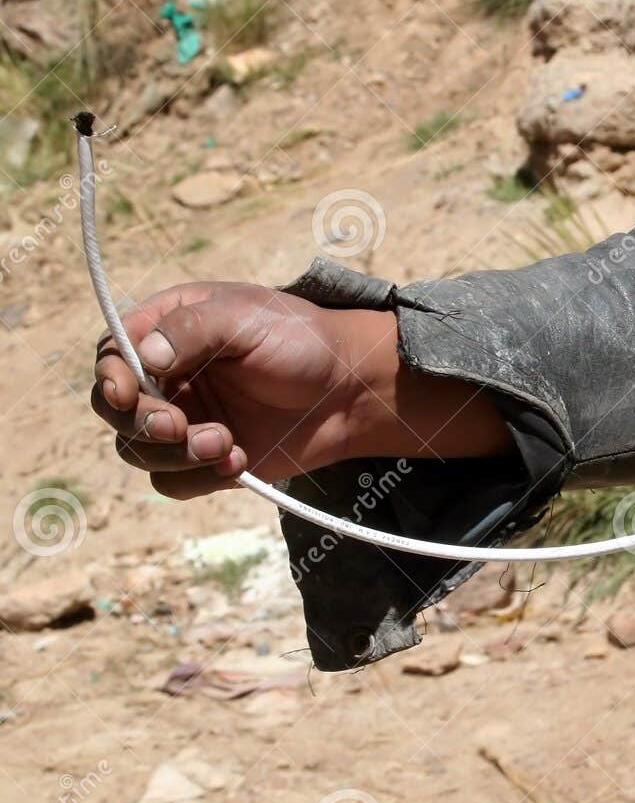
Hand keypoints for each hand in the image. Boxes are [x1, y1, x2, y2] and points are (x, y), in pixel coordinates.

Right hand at [91, 281, 510, 496]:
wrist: (354, 392)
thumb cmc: (304, 342)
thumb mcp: (247, 320)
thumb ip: (192, 331)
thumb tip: (144, 358)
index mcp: (170, 330)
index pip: (114, 354)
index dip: (112, 378)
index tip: (129, 394)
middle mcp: (170, 376)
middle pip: (116, 410)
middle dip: (142, 423)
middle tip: (179, 426)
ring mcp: (188, 419)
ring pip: (138, 452)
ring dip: (174, 455)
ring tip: (225, 443)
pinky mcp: (209, 457)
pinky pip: (173, 482)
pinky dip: (197, 478)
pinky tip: (239, 461)